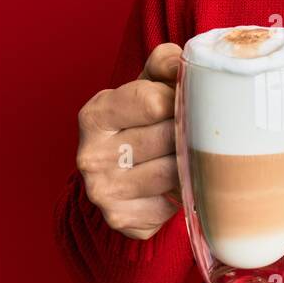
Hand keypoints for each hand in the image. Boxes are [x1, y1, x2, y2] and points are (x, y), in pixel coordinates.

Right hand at [76, 43, 183, 238]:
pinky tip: (176, 182)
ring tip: (188, 154)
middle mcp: (91, 156)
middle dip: (188, 131)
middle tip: (193, 129)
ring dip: (190, 162)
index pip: (154, 103)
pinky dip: (183, 194)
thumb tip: (181, 62)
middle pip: (168, 138)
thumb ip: (164, 63)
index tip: (182, 102)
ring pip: (174, 172)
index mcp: (95, 115)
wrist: (122, 169)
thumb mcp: (148, 83)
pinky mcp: (122, 220)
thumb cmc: (143, 117)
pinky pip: (172, 204)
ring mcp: (103, 192)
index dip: (179, 100)